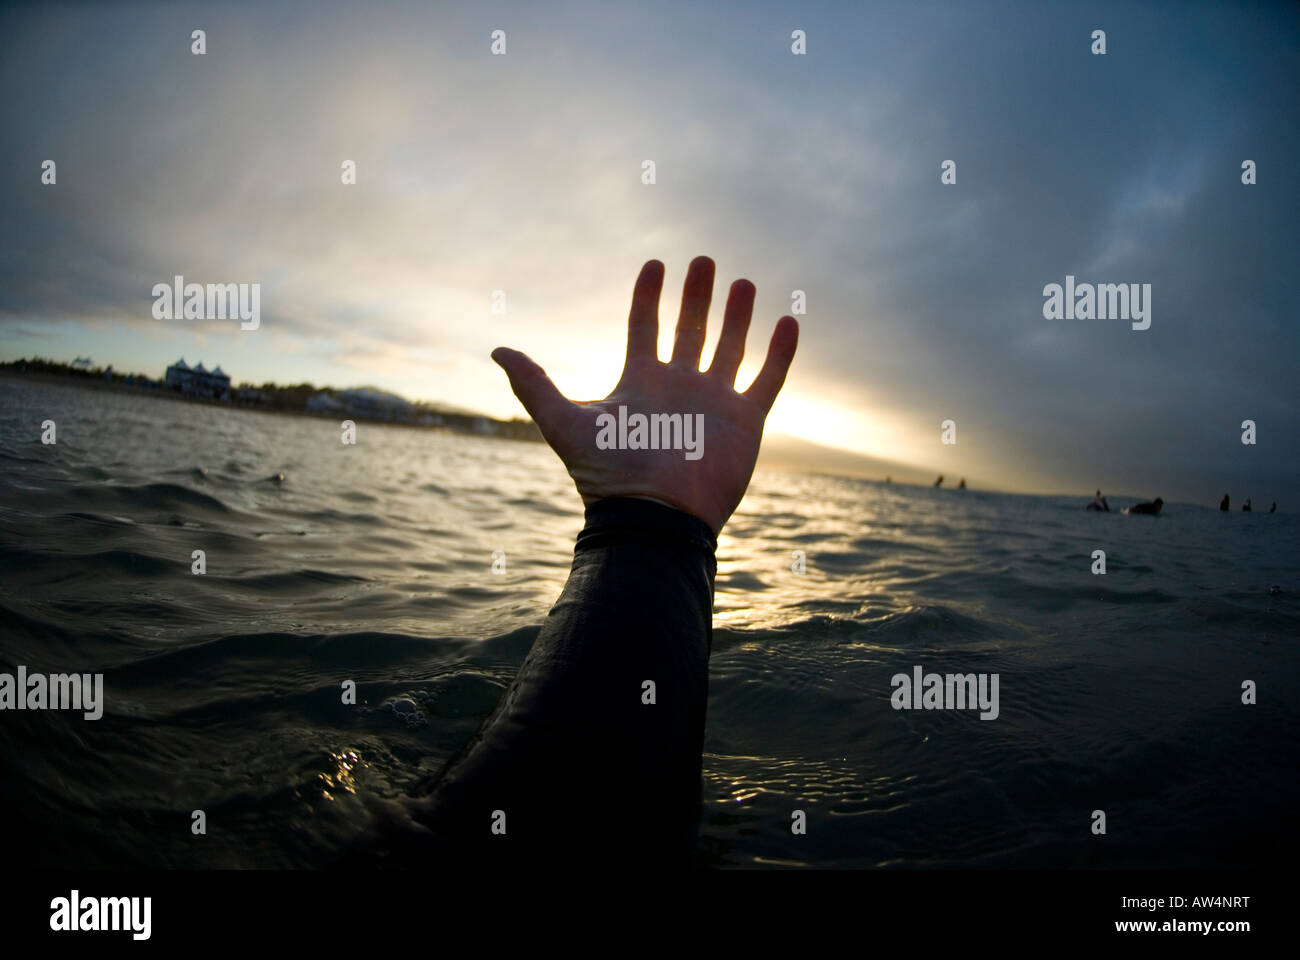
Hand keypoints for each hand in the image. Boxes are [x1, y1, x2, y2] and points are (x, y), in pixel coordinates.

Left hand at [491, 256, 798, 534]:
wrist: (655, 516)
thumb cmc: (609, 475)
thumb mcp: (563, 423)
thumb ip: (534, 385)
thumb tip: (496, 351)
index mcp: (640, 383)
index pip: (644, 328)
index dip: (648, 296)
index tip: (654, 264)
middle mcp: (678, 388)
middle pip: (690, 331)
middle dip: (696, 296)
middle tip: (704, 261)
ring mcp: (714, 402)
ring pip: (730, 348)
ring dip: (737, 316)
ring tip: (743, 283)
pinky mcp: (745, 421)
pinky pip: (767, 380)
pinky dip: (780, 353)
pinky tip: (788, 321)